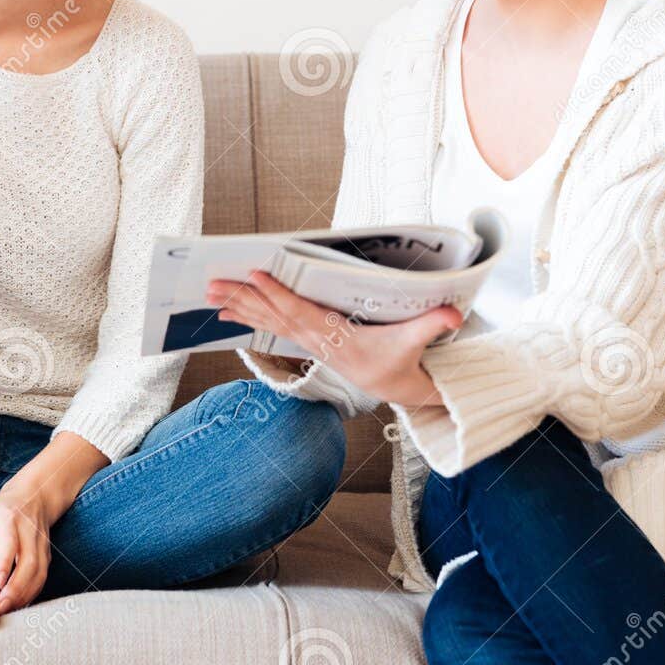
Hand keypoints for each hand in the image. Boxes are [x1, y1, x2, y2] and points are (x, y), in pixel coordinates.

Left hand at [0, 481, 56, 613]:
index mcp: (9, 519)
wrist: (33, 498)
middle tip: (0, 607)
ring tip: (7, 610)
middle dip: (16, 588)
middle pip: (29, 562)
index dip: (5, 563)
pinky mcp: (48, 555)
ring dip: (25, 594)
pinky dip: (32, 593)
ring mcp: (42, 545)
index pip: (10, 543)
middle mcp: (29, 532)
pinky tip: (19, 604)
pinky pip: (43, 577)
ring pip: (39, 573)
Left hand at [206, 272, 461, 408]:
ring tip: (211, 295)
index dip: (278, 295)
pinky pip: (273, 325)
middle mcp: (317, 340)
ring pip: (268, 321)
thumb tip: (454, 315)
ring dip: (239, 306)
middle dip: (244, 300)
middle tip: (212, 285)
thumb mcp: (419, 346)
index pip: (302, 314)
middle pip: (274, 317)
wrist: (395, 388)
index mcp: (337, 339)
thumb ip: (433, 326)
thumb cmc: (402, 363)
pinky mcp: (308, 339)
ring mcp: (309, 341)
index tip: (256, 276)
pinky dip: (250, 315)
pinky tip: (230, 309)